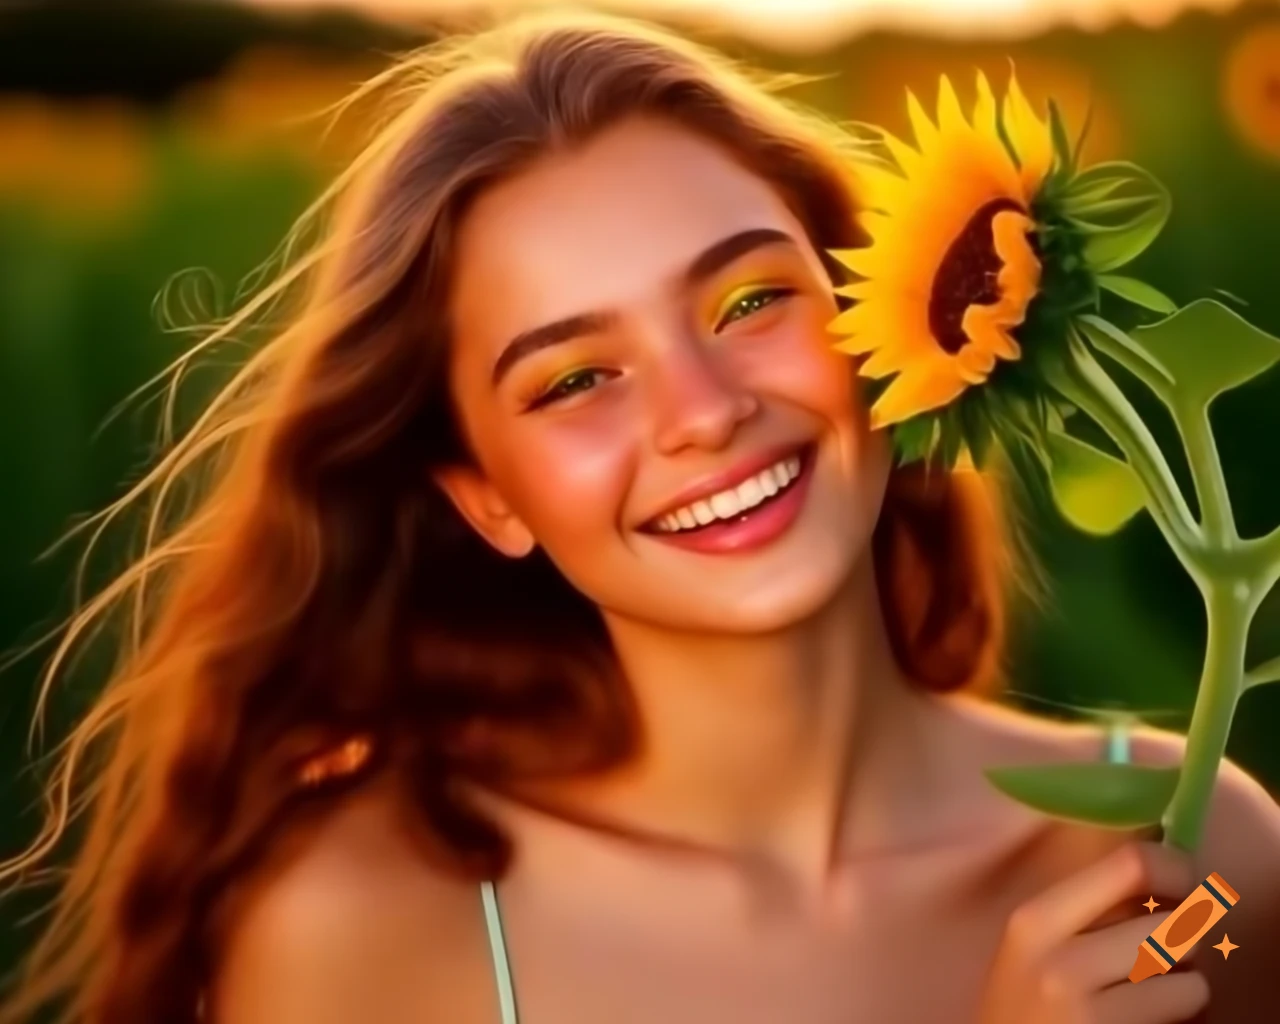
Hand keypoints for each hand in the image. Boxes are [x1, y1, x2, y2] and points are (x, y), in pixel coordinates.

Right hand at [976, 841, 1210, 1023]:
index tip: (1182, 883)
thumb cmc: (1020, 1009)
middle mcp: (1062, 963)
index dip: (1174, 868)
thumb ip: (1083, 911)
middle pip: (1172, 927)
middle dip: (1184, 942)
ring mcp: (1091, 1014)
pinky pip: (1188, 1023)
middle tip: (1169, 953)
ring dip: (1187, 991)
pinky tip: (1155, 1023)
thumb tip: (1165, 879)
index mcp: (1034, 921)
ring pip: (1190, 984)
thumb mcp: (1031, 950)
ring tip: (1159, 997)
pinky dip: (1186, 1023)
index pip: (1129, 866)